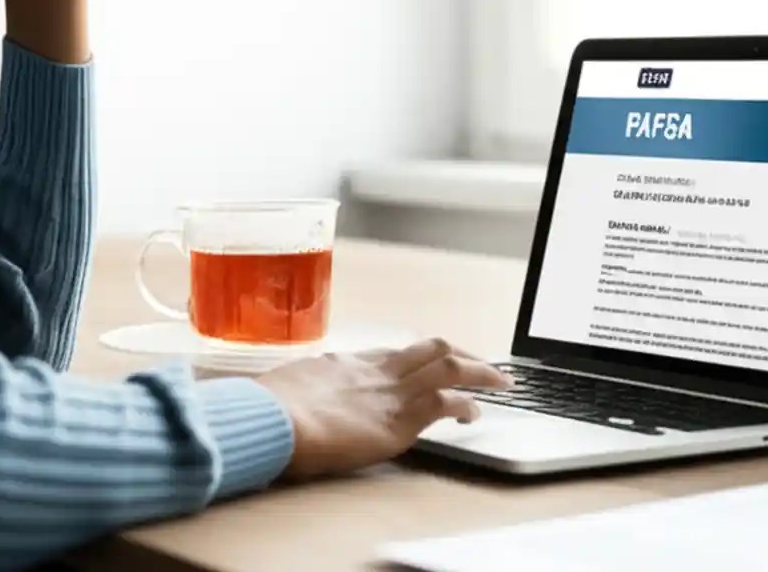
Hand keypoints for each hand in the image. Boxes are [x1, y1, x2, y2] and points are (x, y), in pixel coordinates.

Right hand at [256, 338, 513, 480]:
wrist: (273, 419)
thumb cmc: (266, 410)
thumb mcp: (282, 392)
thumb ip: (296, 394)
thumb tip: (284, 402)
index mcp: (343, 362)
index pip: (390, 354)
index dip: (415, 359)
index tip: (426, 364)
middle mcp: (372, 369)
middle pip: (428, 348)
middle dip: (460, 354)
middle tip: (480, 362)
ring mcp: (390, 390)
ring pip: (448, 366)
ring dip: (480, 371)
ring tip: (501, 380)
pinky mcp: (401, 418)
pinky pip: (447, 402)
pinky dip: (467, 405)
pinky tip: (476, 414)